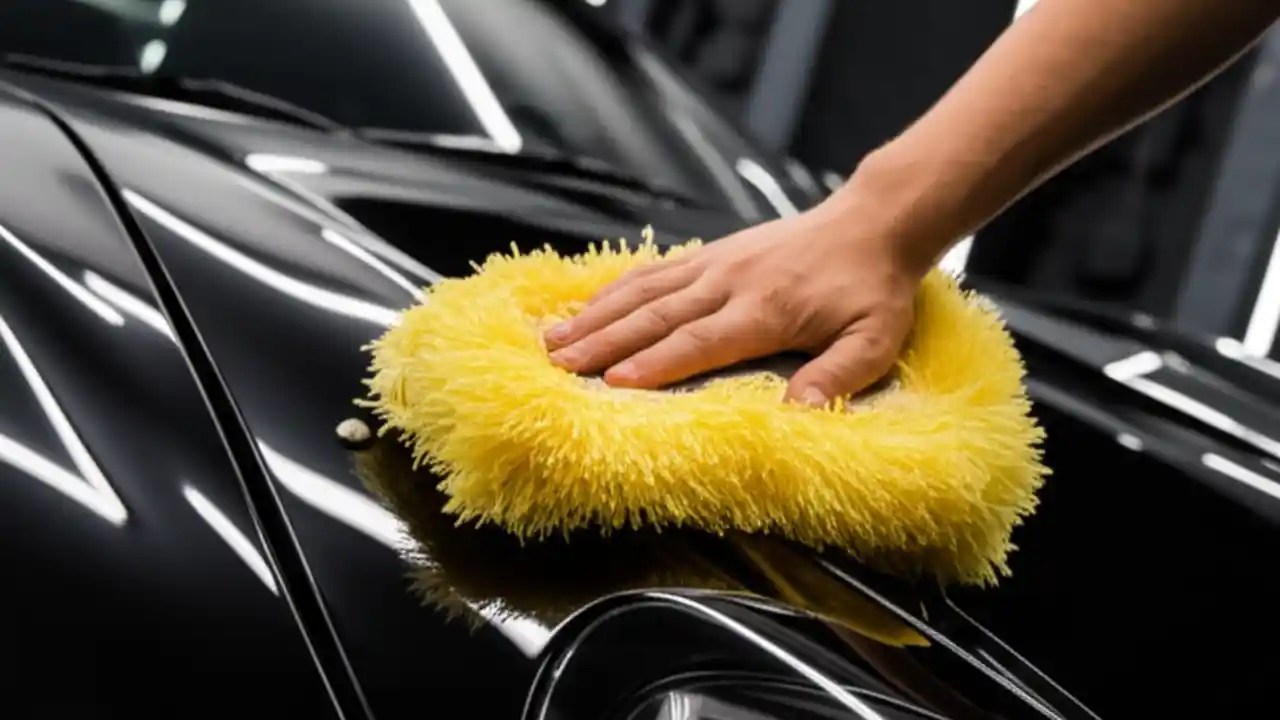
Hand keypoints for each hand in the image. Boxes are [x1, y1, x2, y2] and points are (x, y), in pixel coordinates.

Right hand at [542, 199, 927, 404]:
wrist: (873, 222)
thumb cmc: (874, 290)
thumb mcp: (874, 340)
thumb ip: (838, 377)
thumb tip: (800, 413)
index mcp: (765, 309)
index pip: (700, 340)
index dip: (657, 362)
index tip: (613, 381)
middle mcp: (729, 282)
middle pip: (656, 315)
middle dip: (604, 341)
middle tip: (557, 364)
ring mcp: (715, 263)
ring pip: (644, 289)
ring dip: (596, 315)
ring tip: (552, 337)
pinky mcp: (711, 254)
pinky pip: (653, 271)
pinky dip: (615, 289)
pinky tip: (586, 306)